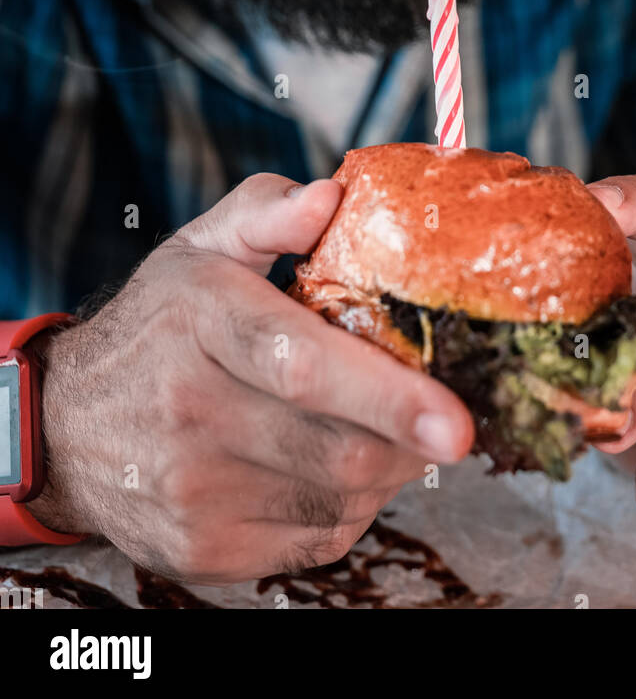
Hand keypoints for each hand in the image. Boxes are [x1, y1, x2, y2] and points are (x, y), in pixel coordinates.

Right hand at [28, 174, 473, 581]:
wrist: (66, 423)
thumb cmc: (160, 322)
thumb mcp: (204, 244)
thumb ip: (271, 210)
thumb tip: (334, 196)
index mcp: (204, 321)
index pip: (305, 367)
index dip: (388, 397)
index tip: (455, 423)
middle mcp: (191, 412)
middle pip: (338, 449)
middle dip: (407, 440)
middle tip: (432, 415)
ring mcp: (191, 493)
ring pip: (338, 500)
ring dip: (383, 472)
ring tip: (374, 432)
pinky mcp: (199, 552)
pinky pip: (315, 542)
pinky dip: (347, 509)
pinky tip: (330, 469)